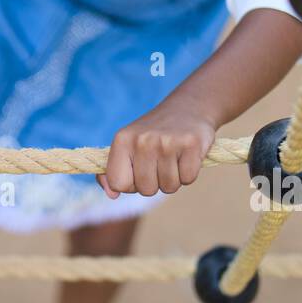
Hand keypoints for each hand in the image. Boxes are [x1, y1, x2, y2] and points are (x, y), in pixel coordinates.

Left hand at [99, 103, 215, 197]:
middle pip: (146, 190)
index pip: (118, 184)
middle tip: (160, 161)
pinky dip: (189, 173)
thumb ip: (113, 171)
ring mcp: (167, 142)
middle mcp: (142, 140)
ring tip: (174, 156)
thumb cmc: (154, 133)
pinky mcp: (191, 144)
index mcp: (122, 139)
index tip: (139, 170)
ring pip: (169, 187)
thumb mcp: (128, 144)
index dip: (131, 184)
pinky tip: (186, 155)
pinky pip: (188, 179)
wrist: (188, 107)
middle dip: (155, 182)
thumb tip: (111, 194)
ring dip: (174, 178)